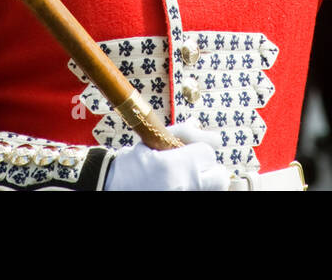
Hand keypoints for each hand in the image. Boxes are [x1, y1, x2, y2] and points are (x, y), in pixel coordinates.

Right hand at [103, 123, 230, 190]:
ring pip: (214, 187)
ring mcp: (184, 197)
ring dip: (206, 180)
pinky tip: (183, 183)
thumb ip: (181, 134)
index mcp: (174, 167)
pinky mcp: (182, 202)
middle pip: (219, 175)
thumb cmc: (131, 164)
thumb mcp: (154, 141)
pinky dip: (197, 187)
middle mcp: (183, 186)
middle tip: (195, 165)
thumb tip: (203, 129)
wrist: (112, 186)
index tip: (188, 149)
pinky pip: (201, 193)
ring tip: (190, 176)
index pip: (207, 152)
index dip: (199, 147)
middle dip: (209, 167)